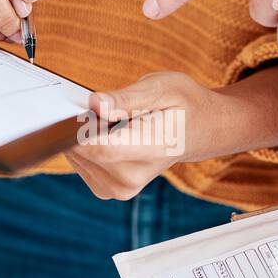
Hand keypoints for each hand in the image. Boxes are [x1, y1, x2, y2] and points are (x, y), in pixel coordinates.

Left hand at [65, 65, 277, 200]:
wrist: (200, 132)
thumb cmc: (183, 106)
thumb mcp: (162, 88)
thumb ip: (126, 98)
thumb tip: (94, 104)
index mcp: (150, 151)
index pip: (101, 148)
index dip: (82, 127)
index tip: (84, 108)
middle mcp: (132, 178)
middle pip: (83, 151)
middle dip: (84, 125)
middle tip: (108, 109)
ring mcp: (120, 188)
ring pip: (78, 157)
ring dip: (85, 136)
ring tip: (115, 123)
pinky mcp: (109, 189)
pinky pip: (80, 164)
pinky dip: (87, 146)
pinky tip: (108, 136)